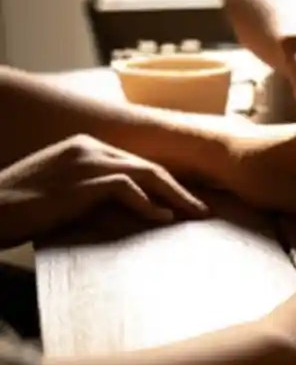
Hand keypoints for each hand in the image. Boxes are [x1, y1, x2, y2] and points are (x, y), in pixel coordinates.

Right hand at [0, 135, 207, 246]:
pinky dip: (149, 205)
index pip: (136, 162)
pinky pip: (129, 189)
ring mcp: (86, 160)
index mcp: (84, 146)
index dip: (165, 183)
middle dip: (180, 189)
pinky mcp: (83, 180)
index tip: (186, 201)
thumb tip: (137, 209)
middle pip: (148, 166)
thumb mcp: (64, 194)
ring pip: (147, 174)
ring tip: (196, 214)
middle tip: (203, 209)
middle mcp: (89, 146)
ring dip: (176, 196)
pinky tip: (163, 219)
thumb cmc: (22, 209)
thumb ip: (96, 193)